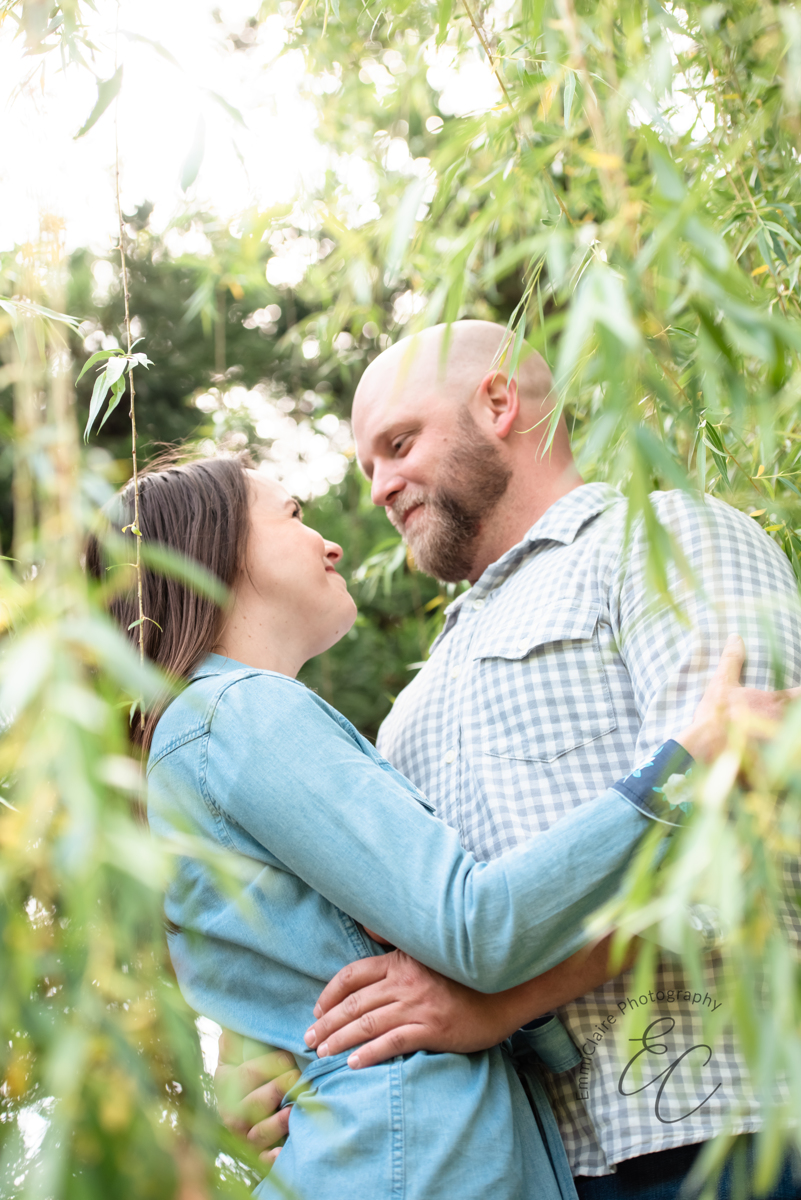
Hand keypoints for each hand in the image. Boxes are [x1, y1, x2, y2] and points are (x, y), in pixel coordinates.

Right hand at [214, 1028, 300, 1163]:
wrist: (263, 1090)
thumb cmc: (255, 1060)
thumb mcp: (242, 1043)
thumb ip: (239, 1034)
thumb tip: (236, 1023)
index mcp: (226, 1081)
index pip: (245, 1075)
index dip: (267, 1066)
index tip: (288, 1058)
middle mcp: (231, 1111)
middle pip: (250, 1105)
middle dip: (275, 1091)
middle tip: (297, 1079)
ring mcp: (244, 1134)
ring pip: (257, 1133)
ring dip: (276, 1123)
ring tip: (294, 1111)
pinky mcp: (258, 1152)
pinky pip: (262, 1160)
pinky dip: (272, 1158)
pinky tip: (283, 1152)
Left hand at [303, 937, 632, 1069]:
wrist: (508, 988)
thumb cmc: (468, 972)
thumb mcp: (432, 949)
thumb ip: (399, 941)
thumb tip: (365, 927)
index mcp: (401, 960)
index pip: (353, 975)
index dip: (330, 993)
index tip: (317, 1010)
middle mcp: (405, 981)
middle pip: (354, 1003)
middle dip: (327, 1022)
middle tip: (308, 1039)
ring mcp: (418, 1005)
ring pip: (367, 1023)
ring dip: (340, 1039)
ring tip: (322, 1053)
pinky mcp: (433, 1028)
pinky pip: (393, 1042)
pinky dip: (370, 1053)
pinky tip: (354, 1063)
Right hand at [677, 634, 799, 762]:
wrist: (707, 746)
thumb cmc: (717, 713)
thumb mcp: (722, 683)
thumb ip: (732, 660)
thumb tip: (735, 637)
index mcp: (773, 703)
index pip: (798, 695)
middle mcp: (781, 723)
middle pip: (797, 721)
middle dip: (794, 720)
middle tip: (791, 722)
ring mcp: (778, 746)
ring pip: (792, 746)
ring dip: (790, 744)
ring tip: (785, 745)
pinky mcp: (769, 765)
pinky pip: (783, 770)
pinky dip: (783, 771)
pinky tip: (778, 773)